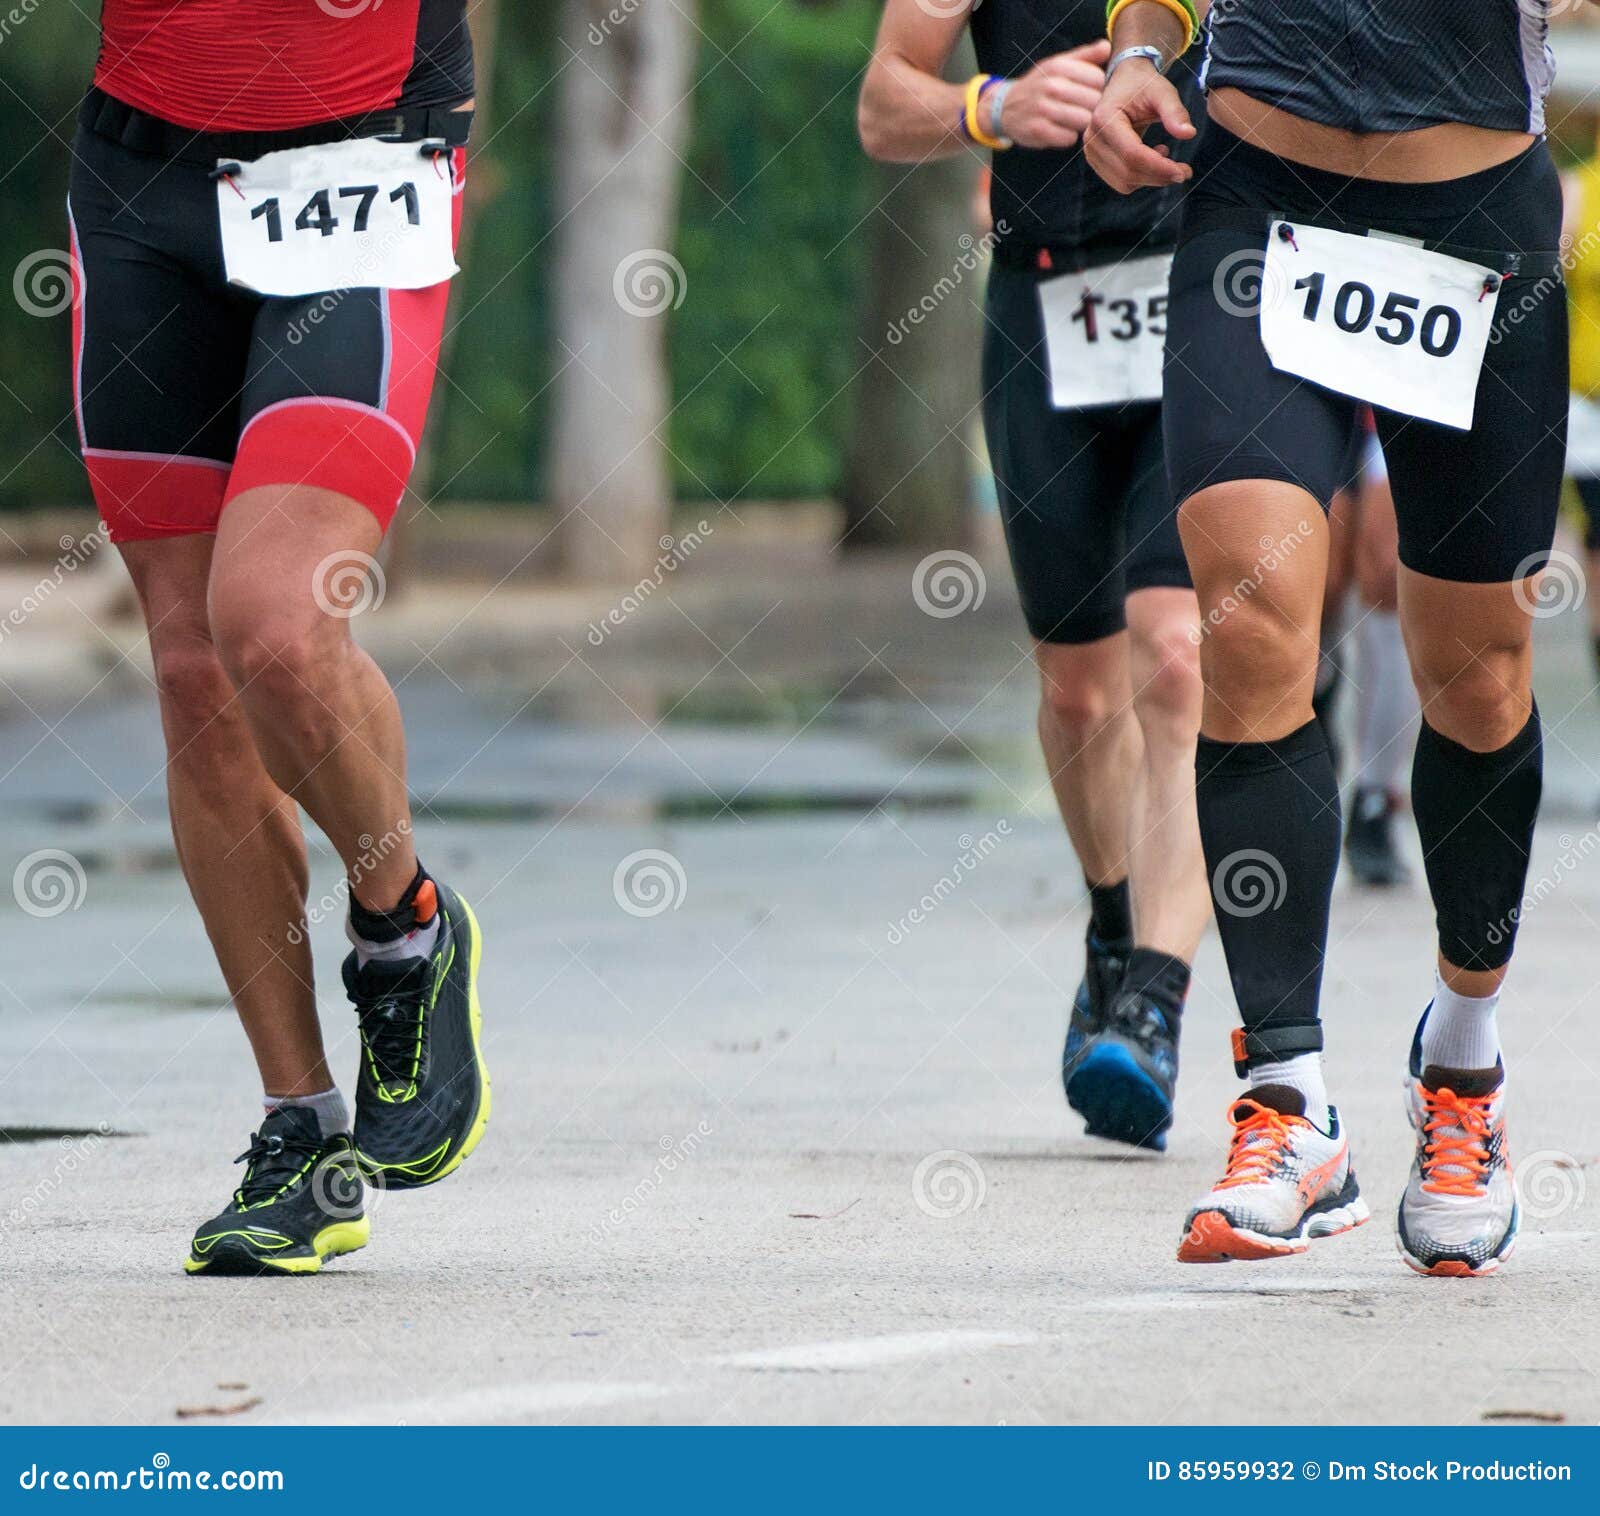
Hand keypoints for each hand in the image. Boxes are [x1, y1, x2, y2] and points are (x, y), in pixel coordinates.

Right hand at [999, 40, 1110, 150]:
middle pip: (1093, 101)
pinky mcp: (1038, 130)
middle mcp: (1051, 86)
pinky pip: (1069, 138)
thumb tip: (1107, 46)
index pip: (1099, 79)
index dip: (1100, 88)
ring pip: (1083, 121)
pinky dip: (1068, 137)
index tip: (1091, 93)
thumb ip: (1085, 56)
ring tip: (1074, 119)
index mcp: (1059, 66)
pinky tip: (1061, 130)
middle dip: (1093, 108)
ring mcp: (1043, 109)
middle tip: (1084, 110)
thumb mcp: (1059, 64)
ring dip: (1082, 123)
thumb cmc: (1040, 84)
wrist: (1005, 107)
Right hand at [1083, 58, 1194, 192]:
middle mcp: (1093, 139)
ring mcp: (1091, 153)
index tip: (1183, 172)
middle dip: (1159, 176)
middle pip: (1128, 173)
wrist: (1124, 82)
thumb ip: (1175, 112)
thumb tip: (1189, 134)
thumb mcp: (1163, 92)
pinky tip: (1152, 157)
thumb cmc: (1143, 85)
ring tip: (1166, 155)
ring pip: (1124, 183)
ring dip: (1151, 178)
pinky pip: (1121, 182)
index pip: (1132, 155)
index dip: (1159, 168)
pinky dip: (1142, 178)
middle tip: (1184, 172)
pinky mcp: (1096, 162)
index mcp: (1105, 119)